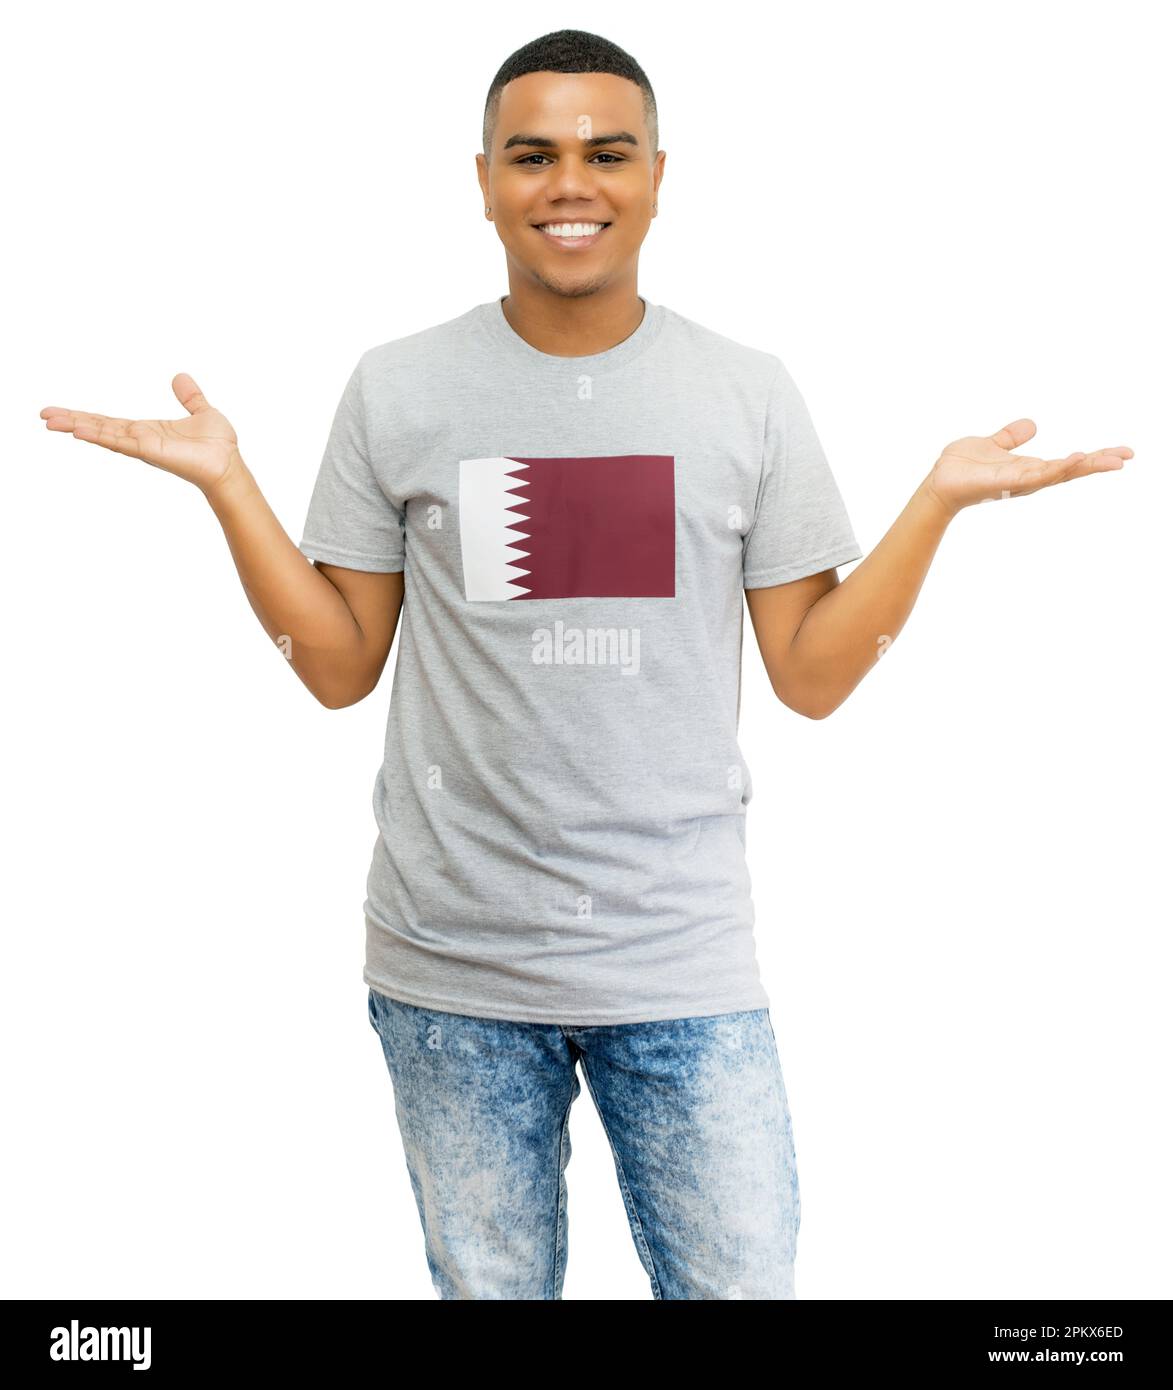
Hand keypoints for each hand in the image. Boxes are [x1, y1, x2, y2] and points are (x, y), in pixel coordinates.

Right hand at [40, 374, 243, 493]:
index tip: (60, 412)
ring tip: (51, 421)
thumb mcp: (202, 412)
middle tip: (43, 415)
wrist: (229, 465)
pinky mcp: (150, 452)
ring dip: (78, 426)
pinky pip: (120, 441)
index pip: (109, 421)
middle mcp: (140, 439)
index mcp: (147, 430)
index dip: (84, 416)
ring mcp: (143, 446)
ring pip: (103, 433)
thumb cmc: (218, 446)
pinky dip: (100, 435)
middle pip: (98, 427)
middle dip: (71, 420)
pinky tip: (80, 431)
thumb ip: (190, 397)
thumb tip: (180, 377)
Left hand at [925, 419, 1132, 515]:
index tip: (1121, 452)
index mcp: (1030, 468)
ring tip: (1111, 459)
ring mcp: (1020, 482)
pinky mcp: (1007, 484)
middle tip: (1127, 456)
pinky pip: (1036, 477)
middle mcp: (1030, 478)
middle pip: (1071, 471)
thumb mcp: (992, 444)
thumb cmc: (961, 467)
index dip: (1094, 457)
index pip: (1069, 463)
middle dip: (1099, 463)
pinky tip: (1075, 459)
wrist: (938, 482)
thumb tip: (1033, 425)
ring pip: (1059, 474)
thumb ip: (1011, 437)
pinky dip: (1057, 469)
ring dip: (1084, 466)